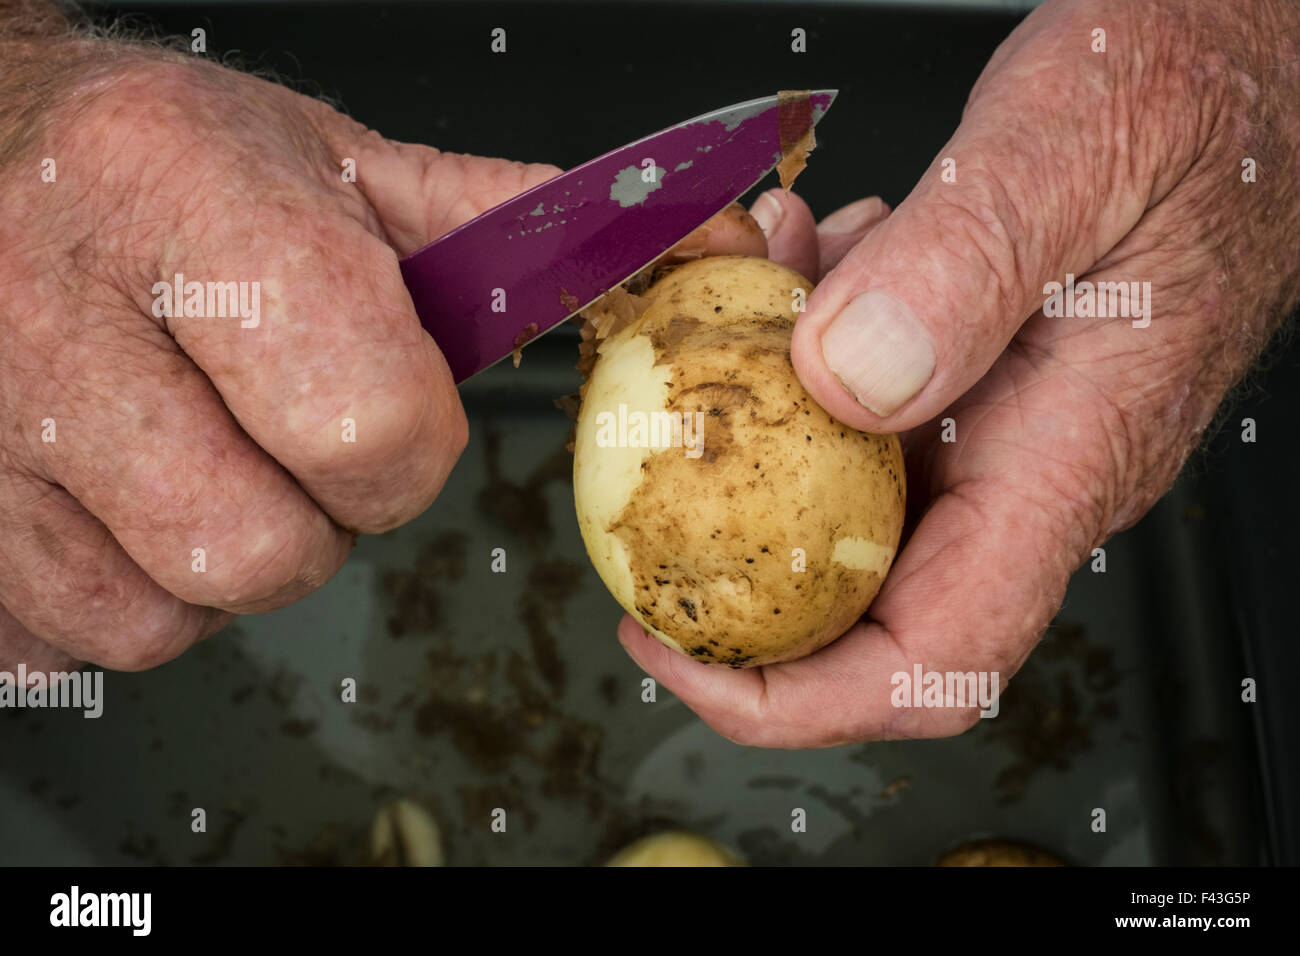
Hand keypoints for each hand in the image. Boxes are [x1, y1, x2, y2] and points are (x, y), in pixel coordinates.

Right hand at [0, 37, 557, 672]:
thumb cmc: (162, 161)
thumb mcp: (334, 164)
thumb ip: (496, 228)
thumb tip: (660, 252)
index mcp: (183, 200)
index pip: (359, 417)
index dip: (407, 445)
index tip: (392, 411)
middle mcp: (50, 317)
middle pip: (260, 550)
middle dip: (318, 519)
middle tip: (289, 440)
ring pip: (166, 616)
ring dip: (219, 562)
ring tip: (201, 454)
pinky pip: (71, 638)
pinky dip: (127, 587)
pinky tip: (119, 493)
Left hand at [619, 0, 1299, 745]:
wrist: (1243, 71)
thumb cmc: (1198, 103)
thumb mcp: (1073, 154)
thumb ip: (962, 270)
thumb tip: (837, 382)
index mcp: (1063, 465)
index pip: (925, 661)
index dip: (788, 696)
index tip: (673, 650)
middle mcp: (1028, 473)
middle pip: (856, 599)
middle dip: (733, 548)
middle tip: (646, 471)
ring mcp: (998, 430)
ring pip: (839, 480)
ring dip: (765, 405)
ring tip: (755, 282)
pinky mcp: (973, 378)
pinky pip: (860, 401)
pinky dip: (807, 343)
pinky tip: (808, 260)